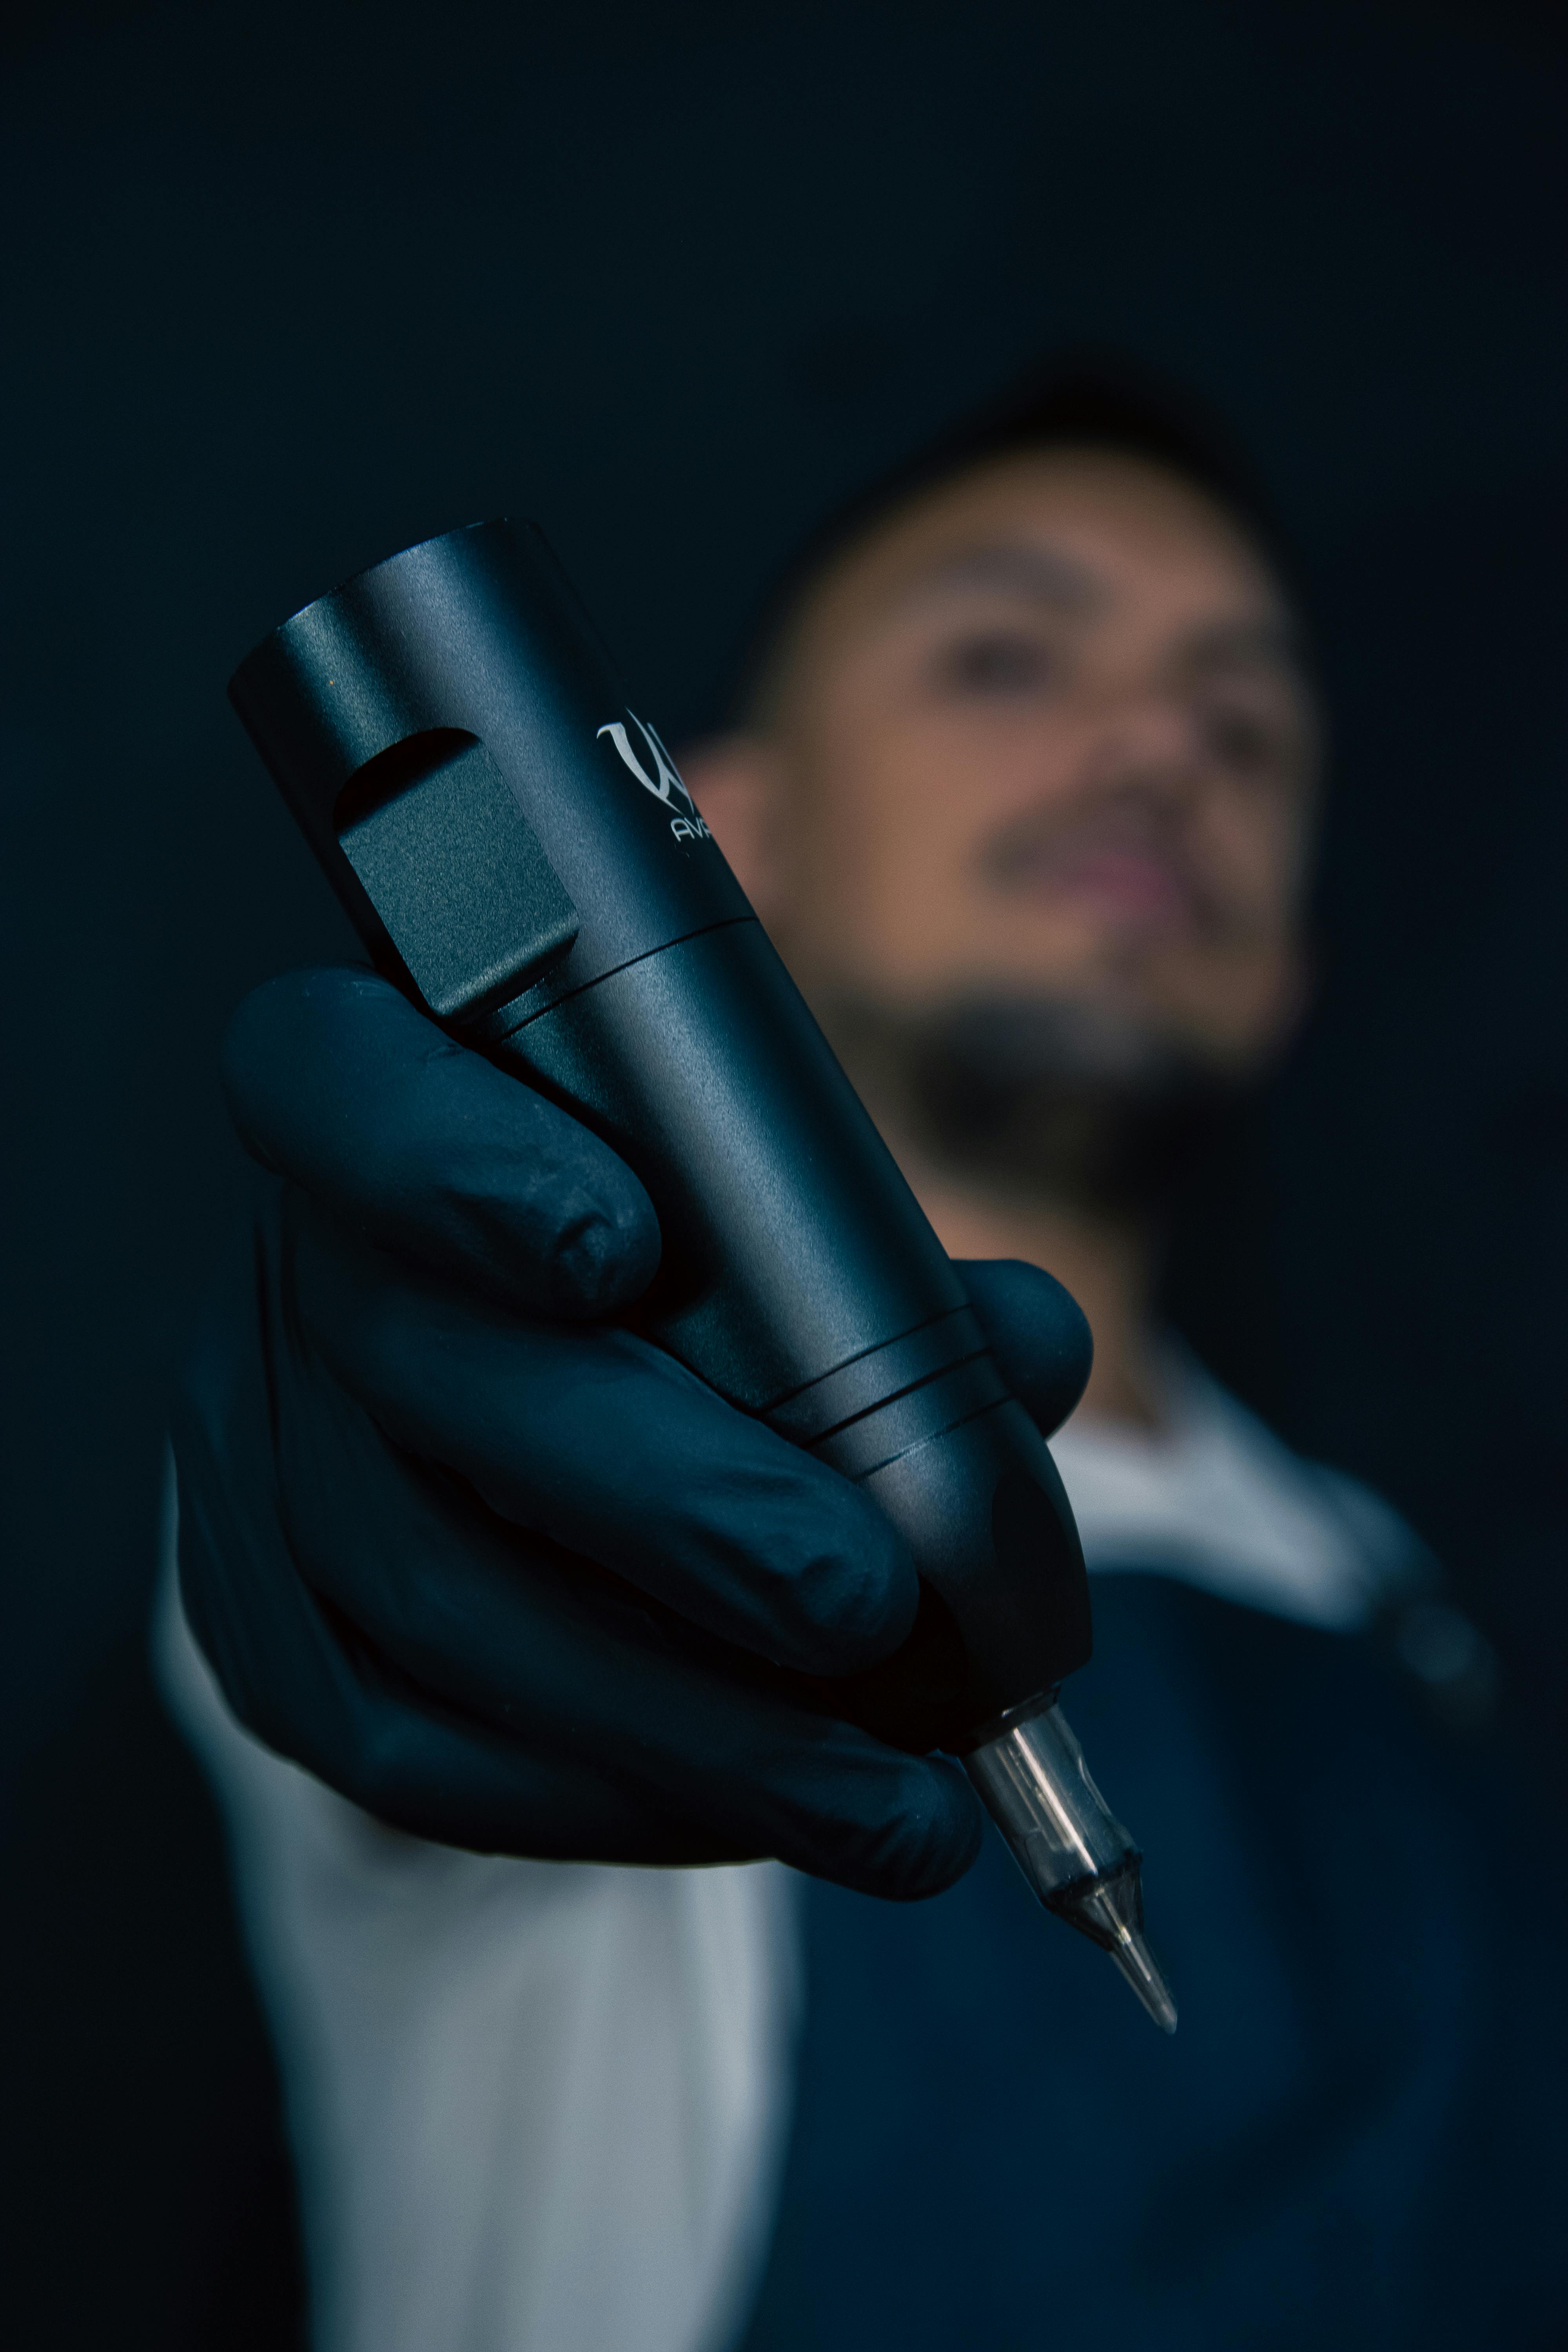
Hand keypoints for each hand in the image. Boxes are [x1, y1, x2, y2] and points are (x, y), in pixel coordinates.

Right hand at [173, 967, 1091, 1900]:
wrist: (506, 1376)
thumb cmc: (649, 1257)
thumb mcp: (746, 1207)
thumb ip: (873, 1257)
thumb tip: (1023, 1353)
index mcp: (371, 1100)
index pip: (342, 1089)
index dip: (454, 1166)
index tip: (619, 1247)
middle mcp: (290, 1273)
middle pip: (428, 1377)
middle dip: (665, 1503)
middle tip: (863, 1597)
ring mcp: (253, 1461)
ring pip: (430, 1599)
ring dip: (680, 1716)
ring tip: (885, 1798)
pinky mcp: (265, 1631)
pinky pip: (408, 1749)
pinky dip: (601, 1794)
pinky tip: (755, 1815)